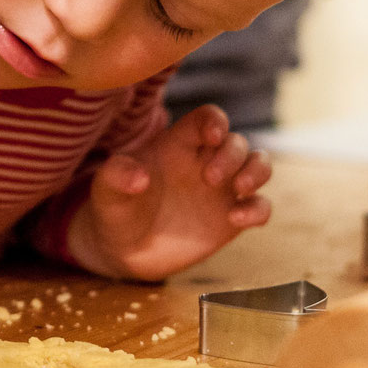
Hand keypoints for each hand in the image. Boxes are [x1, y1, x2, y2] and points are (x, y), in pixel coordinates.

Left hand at [66, 104, 270, 280]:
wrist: (125, 250)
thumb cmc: (116, 209)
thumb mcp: (107, 192)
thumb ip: (116, 176)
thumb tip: (140, 177)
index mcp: (178, 145)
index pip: (207, 118)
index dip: (215, 121)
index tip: (212, 137)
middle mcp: (206, 161)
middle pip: (237, 142)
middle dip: (232, 155)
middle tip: (209, 179)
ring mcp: (222, 189)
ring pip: (259, 165)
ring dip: (258, 171)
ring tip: (240, 188)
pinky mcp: (231, 217)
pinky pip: (260, 206)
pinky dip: (258, 210)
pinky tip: (237, 220)